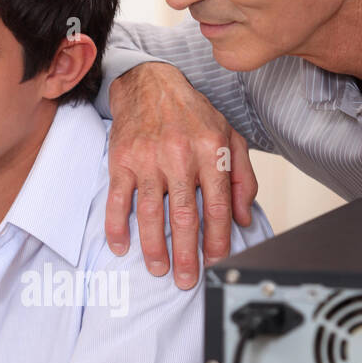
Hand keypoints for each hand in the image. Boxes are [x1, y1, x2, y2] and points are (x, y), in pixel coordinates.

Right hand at [105, 62, 257, 287]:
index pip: (217, 206)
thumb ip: (243, 177)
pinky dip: (117, 226)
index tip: (215, 261)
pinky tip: (121, 246)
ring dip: (154, 247)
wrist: (150, 83)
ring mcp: (148, 159)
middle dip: (187, 253)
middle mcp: (180, 155)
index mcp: (211, 151)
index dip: (217, 239)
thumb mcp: (230, 136)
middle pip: (185, 215)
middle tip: (187, 279)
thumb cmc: (192, 114)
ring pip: (151, 213)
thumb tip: (243, 217)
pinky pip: (119, 200)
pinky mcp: (122, 160)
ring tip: (159, 269)